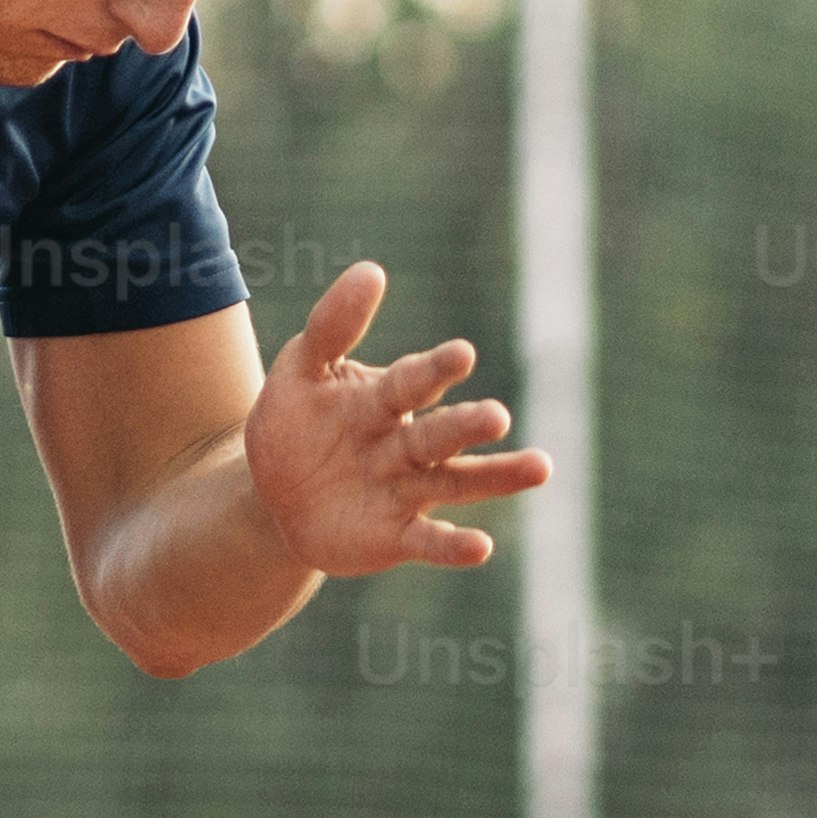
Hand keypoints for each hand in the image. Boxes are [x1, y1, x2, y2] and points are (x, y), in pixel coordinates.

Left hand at [241, 260, 551, 575]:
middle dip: (467, 424)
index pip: (413, 381)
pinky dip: (454, 546)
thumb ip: (333, 325)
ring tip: (541, 468)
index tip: (461, 355)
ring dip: (497, 477)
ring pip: (458, 483)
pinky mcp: (397, 537)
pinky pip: (429, 540)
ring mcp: (406, 491)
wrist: (274, 495)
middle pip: (442, 433)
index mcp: (383, 399)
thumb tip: (372, 270)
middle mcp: (405, 444)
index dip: (435, 369)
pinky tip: (482, 547)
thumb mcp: (301, 369)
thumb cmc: (295, 422)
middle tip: (497, 416)